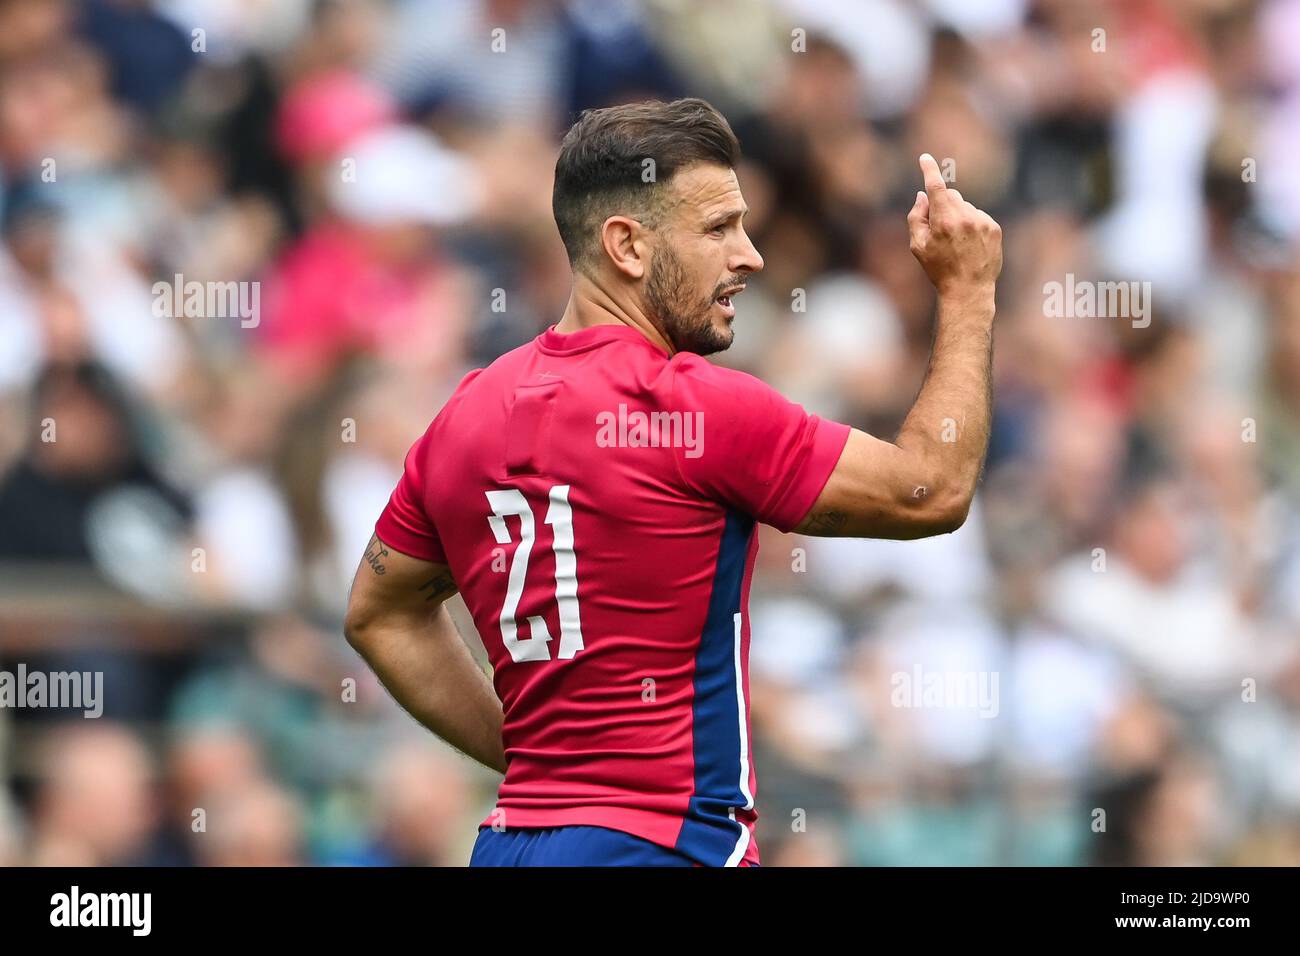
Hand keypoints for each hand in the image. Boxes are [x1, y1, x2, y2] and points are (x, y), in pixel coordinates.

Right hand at [907, 153, 1002, 296]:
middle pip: (950, 196)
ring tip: (957, 242)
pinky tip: (970, 244)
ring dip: (958, 216)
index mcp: (943, 221)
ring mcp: (982, 221)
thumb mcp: (917, 246)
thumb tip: (922, 195)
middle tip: (938, 229)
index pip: (935, 186)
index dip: (929, 169)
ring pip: (965, 206)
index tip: (925, 158)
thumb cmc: (939, 269)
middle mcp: (964, 217)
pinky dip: (972, 224)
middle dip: (942, 205)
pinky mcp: (994, 227)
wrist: (968, 289)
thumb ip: (916, 217)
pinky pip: (979, 216)